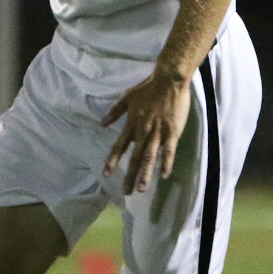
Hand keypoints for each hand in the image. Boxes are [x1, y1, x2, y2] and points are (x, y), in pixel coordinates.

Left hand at [100, 71, 191, 192]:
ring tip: (141, 189)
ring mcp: (157, 133)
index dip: (112, 160)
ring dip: (145, 174)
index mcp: (131, 125)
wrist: (168, 81)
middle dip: (129, 176)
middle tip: (126, 192)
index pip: (119, 146)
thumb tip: (101, 123)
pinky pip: (168, 151)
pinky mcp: (172, 132)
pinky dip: (166, 163)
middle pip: (134, 157)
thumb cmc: (148, 88)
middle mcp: (142, 132)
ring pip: (149, 157)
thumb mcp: (127, 98)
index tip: (105, 174)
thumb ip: (114, 112)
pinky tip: (163, 175)